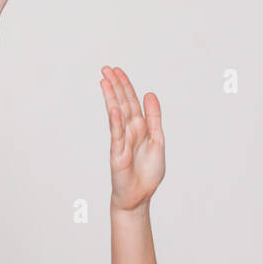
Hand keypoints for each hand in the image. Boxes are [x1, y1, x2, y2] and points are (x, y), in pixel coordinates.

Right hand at [101, 66, 164, 210]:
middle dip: (115, 86)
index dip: (125, 86)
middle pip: (122, 104)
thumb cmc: (148, 172)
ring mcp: (121, 141)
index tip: (117, 71)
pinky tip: (114, 108)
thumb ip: (154, 118)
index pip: (131, 102)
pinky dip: (116, 121)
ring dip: (111, 97)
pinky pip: (117, 134)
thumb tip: (150, 93)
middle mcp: (129, 131)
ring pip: (117, 115)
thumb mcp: (157, 140)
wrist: (139, 195)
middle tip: (106, 68)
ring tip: (105, 81)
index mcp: (140, 127)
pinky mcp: (118, 153)